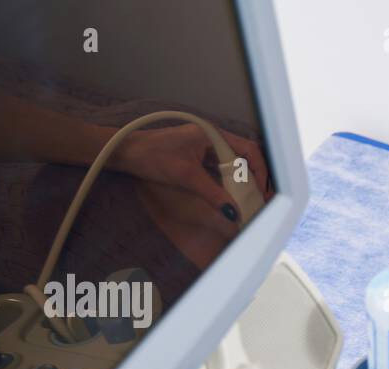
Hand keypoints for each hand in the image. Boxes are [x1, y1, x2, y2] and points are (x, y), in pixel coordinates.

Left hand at [111, 123, 271, 219]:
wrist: (126, 153)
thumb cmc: (152, 156)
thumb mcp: (186, 176)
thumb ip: (213, 194)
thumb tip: (234, 212)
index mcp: (213, 136)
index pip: (248, 150)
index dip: (260, 170)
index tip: (263, 190)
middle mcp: (212, 140)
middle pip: (243, 159)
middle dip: (254, 180)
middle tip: (260, 200)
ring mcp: (204, 149)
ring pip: (232, 167)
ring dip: (241, 184)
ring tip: (247, 202)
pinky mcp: (197, 159)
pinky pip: (220, 172)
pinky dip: (227, 185)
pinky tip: (229, 199)